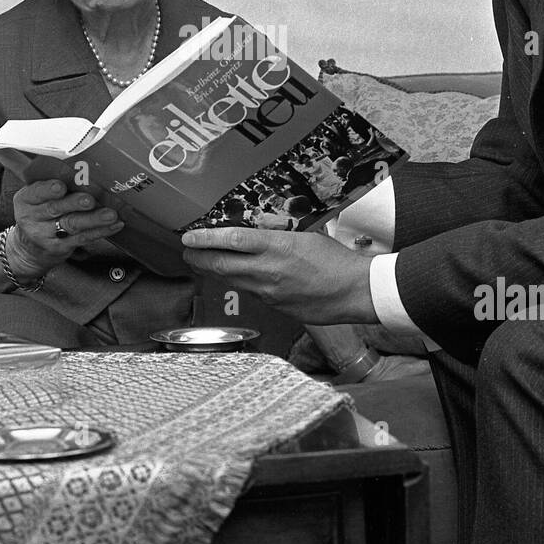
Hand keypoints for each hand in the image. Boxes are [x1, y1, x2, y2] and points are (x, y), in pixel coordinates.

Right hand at [10, 180, 123, 273]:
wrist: (28, 249)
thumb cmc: (38, 213)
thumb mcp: (35, 198)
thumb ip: (51, 185)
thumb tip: (83, 169)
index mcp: (26, 199)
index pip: (36, 192)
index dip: (48, 190)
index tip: (61, 187)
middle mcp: (32, 218)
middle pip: (55, 208)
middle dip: (74, 203)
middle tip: (89, 200)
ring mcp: (45, 235)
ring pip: (72, 224)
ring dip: (93, 219)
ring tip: (110, 214)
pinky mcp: (60, 248)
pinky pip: (83, 238)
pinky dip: (101, 231)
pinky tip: (114, 224)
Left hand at [180, 227, 377, 326]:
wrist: (356, 292)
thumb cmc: (336, 260)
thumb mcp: (304, 236)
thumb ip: (276, 238)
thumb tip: (254, 235)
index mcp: (278, 247)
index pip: (232, 241)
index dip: (206, 239)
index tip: (189, 237)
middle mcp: (268, 271)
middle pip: (222, 266)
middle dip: (199, 258)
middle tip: (187, 251)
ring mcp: (270, 293)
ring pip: (232, 281)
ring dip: (214, 272)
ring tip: (203, 263)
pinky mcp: (275, 308)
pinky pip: (250, 293)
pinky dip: (239, 283)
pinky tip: (237, 277)